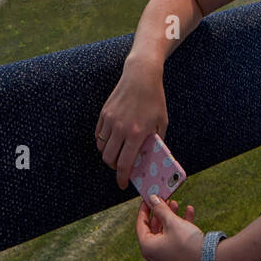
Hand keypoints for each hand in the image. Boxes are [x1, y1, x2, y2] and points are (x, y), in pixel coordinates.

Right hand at [95, 55, 168, 188]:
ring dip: (108, 155)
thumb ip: (156, 141)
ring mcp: (110, 121)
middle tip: (121, 167)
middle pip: (109, 159)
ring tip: (118, 153)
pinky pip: (99, 135)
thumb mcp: (161, 121)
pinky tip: (112, 141)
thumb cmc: (154, 99)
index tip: (122, 185)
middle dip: (114, 167)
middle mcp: (120, 129)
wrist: (141, 76)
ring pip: (102, 148)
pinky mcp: (104, 114)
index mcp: (137, 133)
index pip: (125, 163)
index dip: (122, 178)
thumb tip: (151, 158)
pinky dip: (103, 143)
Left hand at [136, 196, 205, 260]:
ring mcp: (166, 257)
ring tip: (176, 203)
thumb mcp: (172, 222)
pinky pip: (175, 239)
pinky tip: (188, 212)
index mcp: (148, 247)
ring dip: (170, 217)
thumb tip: (152, 199)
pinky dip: (180, 226)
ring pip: (165, 232)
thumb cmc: (187, 244)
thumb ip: (160, 209)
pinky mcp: (178, 257)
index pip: (141, 225)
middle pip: (154, 228)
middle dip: (160, 212)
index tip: (148, 199)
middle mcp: (154, 254)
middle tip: (163, 200)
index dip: (144, 210)